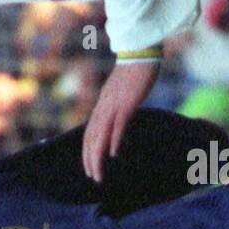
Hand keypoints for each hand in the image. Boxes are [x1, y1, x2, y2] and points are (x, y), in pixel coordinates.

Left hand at [82, 60, 159, 181]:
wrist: (141, 50)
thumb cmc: (135, 70)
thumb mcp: (123, 91)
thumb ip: (118, 105)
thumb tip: (119, 117)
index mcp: (103, 104)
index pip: (89, 132)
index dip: (87, 151)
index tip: (89, 167)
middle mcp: (104, 106)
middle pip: (91, 137)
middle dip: (90, 160)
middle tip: (93, 178)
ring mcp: (115, 104)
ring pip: (101, 135)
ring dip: (98, 156)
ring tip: (99, 175)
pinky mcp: (127, 102)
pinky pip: (118, 124)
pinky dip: (115, 140)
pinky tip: (114, 154)